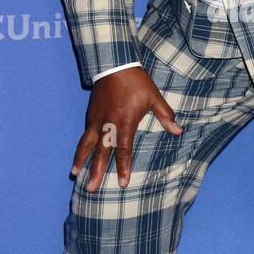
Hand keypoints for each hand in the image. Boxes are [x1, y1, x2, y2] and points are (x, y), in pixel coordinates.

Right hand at [70, 66, 182, 191]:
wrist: (115, 64)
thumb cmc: (136, 82)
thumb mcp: (154, 97)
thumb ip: (165, 116)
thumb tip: (178, 131)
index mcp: (125, 122)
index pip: (123, 150)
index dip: (123, 168)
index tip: (122, 183)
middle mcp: (108, 124)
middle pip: (101, 153)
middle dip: (95, 172)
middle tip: (90, 189)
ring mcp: (96, 120)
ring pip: (86, 145)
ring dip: (80, 161)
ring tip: (74, 175)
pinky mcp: (91, 115)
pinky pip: (84, 135)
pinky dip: (80, 148)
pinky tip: (78, 157)